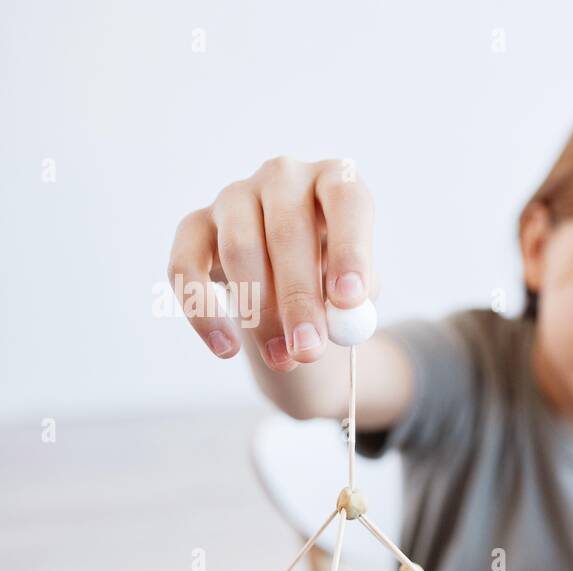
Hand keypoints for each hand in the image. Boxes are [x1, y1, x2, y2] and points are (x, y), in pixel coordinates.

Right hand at [167, 156, 374, 369]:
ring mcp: (234, 195)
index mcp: (334, 181)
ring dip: (259, 312)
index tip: (350, 301)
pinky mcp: (194, 225)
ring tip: (283, 359)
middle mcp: (283, 177)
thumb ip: (354, 301)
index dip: (350, 250)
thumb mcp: (355, 289)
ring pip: (239, 249)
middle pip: (288, 230)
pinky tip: (227, 349)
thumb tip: (339, 317)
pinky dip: (204, 312)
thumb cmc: (332, 279)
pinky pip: (186, 266)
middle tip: (309, 349)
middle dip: (299, 298)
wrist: (291, 285)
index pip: (346, 201)